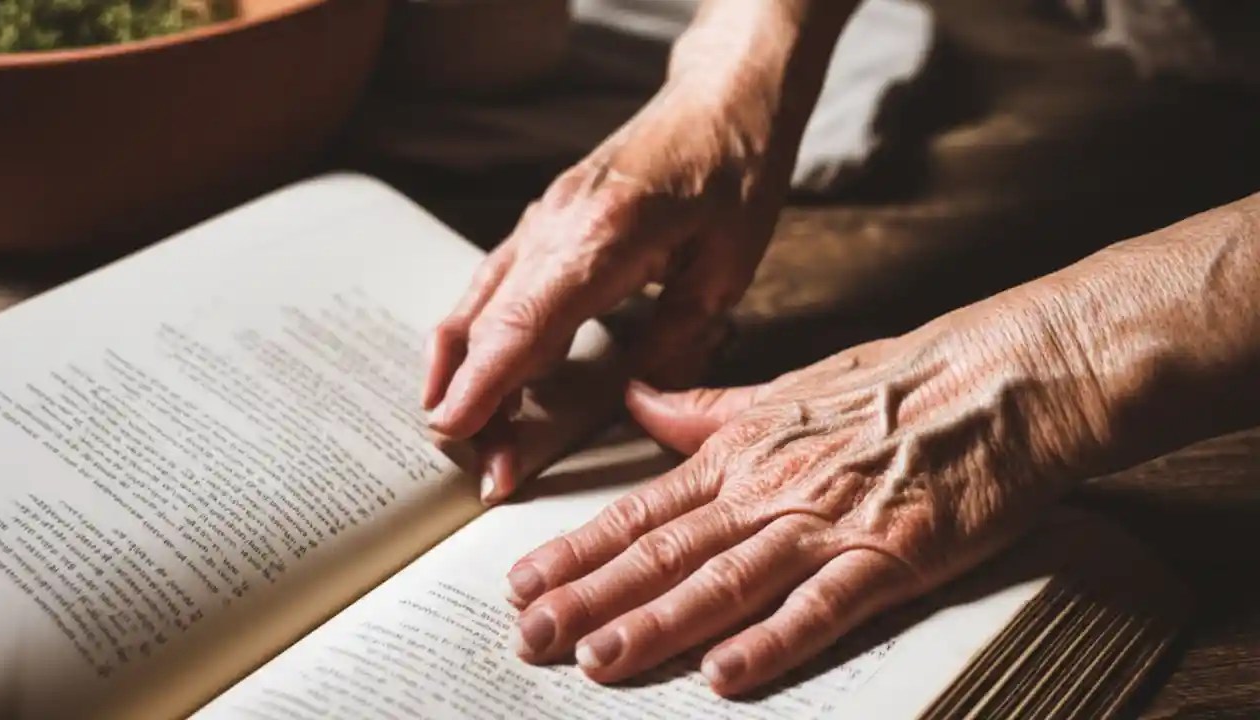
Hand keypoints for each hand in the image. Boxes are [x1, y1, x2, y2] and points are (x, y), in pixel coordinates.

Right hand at [421, 0, 848, 503]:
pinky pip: (493, 284)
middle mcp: (555, 226)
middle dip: (471, 400)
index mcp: (602, 237)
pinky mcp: (544, 221)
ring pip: (476, 303)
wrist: (720, 98)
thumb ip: (677, 340)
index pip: (523, 323)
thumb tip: (638, 403)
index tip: (455, 432)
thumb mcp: (725, 268)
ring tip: (467, 429)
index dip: (484, 384)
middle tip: (481, 466)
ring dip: (463, 368)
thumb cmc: (734, 173)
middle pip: (486, 323)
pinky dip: (478, 333)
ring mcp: (542, 219)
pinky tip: (482, 368)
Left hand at [501, 297, 1114, 695]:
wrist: (1003, 374)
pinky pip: (823, 605)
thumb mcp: (787, 386)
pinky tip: (725, 674)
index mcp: (744, 452)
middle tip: (528, 635)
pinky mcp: (893, 554)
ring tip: (595, 658)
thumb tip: (642, 401)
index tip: (524, 581)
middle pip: (665, 552)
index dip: (580, 549)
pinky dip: (772, 640)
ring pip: (725, 579)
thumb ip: (706, 407)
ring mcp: (829, 522)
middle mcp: (771, 489)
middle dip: (590, 596)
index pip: (644, 510)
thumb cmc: (899, 381)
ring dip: (657, 622)